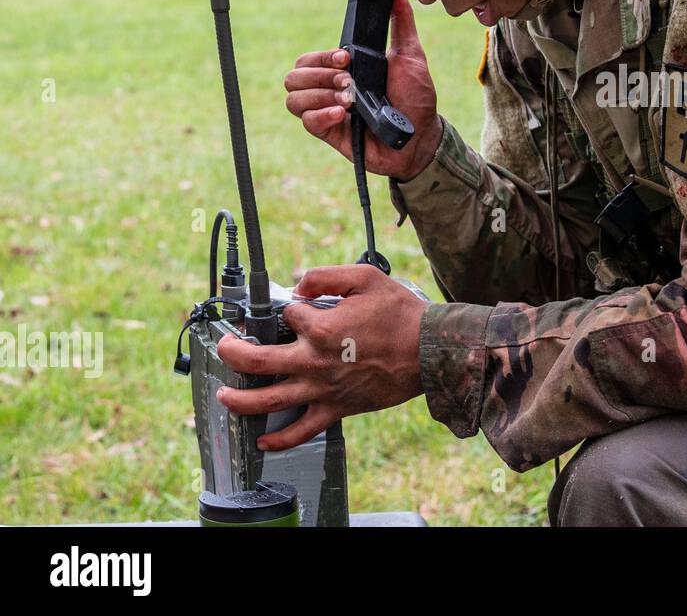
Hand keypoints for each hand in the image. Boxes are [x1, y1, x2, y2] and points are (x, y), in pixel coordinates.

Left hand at [214, 264, 426, 450]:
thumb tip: (298, 283)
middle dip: (232, 353)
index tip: (297, 306)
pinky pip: (302, 430)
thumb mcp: (365, 278)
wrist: (429, 350)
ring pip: (269, 400)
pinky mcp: (337, 408)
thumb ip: (326, 276)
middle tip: (225, 348)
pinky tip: (263, 442)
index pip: (287, 315)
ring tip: (224, 396)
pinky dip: (280, 440)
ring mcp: (323, 389)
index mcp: (320, 328)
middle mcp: (315, 361)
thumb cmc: (402, 315)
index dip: (289, 307)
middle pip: (257, 361)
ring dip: (240, 400)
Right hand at [284, 0, 442, 180]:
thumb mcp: (410, 55)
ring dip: (319, 95)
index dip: (323, 57)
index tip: (346, 59)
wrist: (422, 136)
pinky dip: (322, 115)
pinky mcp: (329, 133)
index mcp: (342, 70)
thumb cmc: (416, 97)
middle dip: (319, 75)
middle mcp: (329, 89)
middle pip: (294, 75)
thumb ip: (401, 22)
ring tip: (349, 100)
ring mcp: (326, 111)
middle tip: (348, 81)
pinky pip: (306, 121)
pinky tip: (343, 114)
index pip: (310, 58)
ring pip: (293, 98)